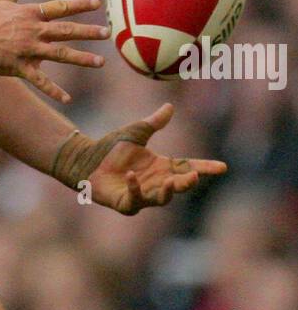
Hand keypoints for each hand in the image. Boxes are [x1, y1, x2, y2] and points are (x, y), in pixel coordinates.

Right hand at [0, 0, 106, 103]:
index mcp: (30, 13)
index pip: (60, 7)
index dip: (79, 5)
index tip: (97, 4)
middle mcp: (34, 31)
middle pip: (67, 30)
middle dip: (89, 32)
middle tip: (107, 33)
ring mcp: (28, 50)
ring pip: (61, 54)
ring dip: (82, 59)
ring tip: (100, 62)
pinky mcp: (19, 67)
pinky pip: (40, 81)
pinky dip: (54, 91)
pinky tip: (67, 99)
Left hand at [58, 103, 227, 213]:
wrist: (85, 160)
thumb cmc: (110, 148)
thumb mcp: (136, 132)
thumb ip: (154, 123)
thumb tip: (170, 106)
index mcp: (161, 167)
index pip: (187, 167)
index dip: (205, 167)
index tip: (222, 167)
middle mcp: (155, 183)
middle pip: (178, 185)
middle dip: (187, 183)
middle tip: (194, 176)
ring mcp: (141, 195)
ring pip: (161, 199)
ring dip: (166, 192)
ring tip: (170, 182)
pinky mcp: (125, 203)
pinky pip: (134, 200)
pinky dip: (134, 188)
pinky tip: (131, 176)